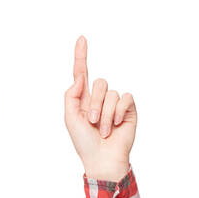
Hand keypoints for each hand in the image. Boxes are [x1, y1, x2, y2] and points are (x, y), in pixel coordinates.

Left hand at [64, 35, 135, 181]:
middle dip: (95, 103)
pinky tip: (116, 125)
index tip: (81, 39)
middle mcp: (100, 99)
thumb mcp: (70, 118)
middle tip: (93, 122)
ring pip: (111, 93)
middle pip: (100, 83)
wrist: (102, 159)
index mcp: (84, 99)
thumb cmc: (84, 142)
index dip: (81, 56)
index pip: (83, 73)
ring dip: (105, 113)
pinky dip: (118, 112)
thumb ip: (71, 95)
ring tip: (104, 130)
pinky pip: (125, 98)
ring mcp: (115, 104)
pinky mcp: (128, 110)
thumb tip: (81, 78)